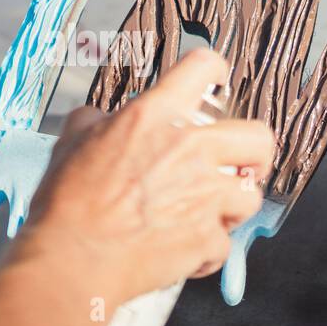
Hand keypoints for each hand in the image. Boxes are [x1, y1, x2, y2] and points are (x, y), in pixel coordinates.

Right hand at [18, 49, 274, 306]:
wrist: (73, 258)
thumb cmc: (68, 203)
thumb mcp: (70, 141)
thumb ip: (95, 121)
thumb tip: (100, 120)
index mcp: (154, 116)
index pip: (204, 67)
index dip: (214, 73)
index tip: (216, 86)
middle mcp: (189, 149)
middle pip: (258, 137)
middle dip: (254, 153)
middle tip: (238, 164)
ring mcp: (205, 196)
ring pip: (251, 197)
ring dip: (231, 207)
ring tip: (207, 214)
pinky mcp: (208, 239)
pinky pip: (223, 245)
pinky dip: (206, 251)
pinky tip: (183, 250)